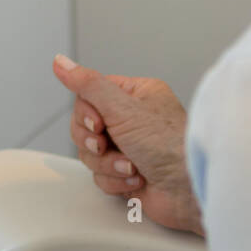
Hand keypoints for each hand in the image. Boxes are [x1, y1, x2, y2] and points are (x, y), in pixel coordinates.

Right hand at [53, 55, 203, 235]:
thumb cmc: (170, 145)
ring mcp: (130, 149)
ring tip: (132, 166)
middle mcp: (132, 121)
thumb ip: (88, 85)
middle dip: (95, 143)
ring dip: (109, 164)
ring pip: (91, 155)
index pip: (89, 97)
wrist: (189, 188)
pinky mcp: (128, 175)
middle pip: (84, 128)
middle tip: (107, 145)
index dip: (86, 114)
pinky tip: (137, 180)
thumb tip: (61, 62)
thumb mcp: (123, 107)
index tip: (99, 123)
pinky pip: (102, 177)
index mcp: (135, 96)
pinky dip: (116, 181)